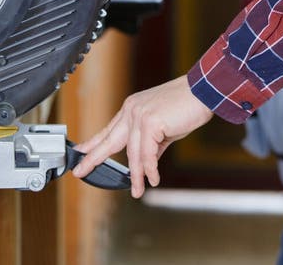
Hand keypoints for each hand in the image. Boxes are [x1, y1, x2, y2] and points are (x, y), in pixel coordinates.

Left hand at [71, 75, 212, 196]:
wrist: (201, 91)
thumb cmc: (186, 106)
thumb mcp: (164, 128)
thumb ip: (152, 144)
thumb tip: (147, 163)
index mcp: (132, 108)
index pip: (109, 129)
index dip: (94, 142)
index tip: (81, 151)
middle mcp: (132, 110)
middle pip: (110, 140)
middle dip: (94, 158)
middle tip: (80, 171)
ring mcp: (140, 115)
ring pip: (132, 153)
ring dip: (136, 175)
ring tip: (137, 190)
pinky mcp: (150, 122)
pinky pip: (147, 153)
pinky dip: (150, 168)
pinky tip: (153, 178)